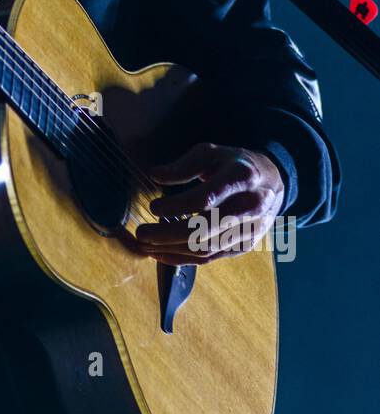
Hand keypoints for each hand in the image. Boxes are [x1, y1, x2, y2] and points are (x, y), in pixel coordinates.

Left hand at [134, 142, 285, 265]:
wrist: (272, 182)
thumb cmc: (234, 165)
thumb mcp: (212, 154)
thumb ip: (184, 166)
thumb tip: (155, 175)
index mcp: (241, 178)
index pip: (206, 198)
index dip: (176, 205)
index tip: (153, 206)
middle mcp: (250, 207)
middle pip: (204, 230)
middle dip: (168, 234)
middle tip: (142, 233)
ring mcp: (249, 230)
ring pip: (205, 248)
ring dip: (171, 250)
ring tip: (145, 244)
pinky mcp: (244, 246)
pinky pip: (210, 258)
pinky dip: (182, 259)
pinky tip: (161, 254)